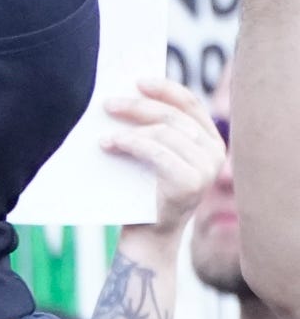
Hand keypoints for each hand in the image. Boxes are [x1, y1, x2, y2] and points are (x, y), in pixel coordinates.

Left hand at [103, 74, 227, 234]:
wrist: (146, 237)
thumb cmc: (143, 192)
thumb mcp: (152, 156)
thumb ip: (153, 131)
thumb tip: (127, 96)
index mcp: (210, 141)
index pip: (191, 104)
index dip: (165, 89)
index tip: (137, 81)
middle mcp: (215, 154)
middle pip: (174, 116)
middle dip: (139, 106)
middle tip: (108, 103)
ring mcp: (206, 169)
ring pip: (166, 133)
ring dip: (130, 128)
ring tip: (103, 133)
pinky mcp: (190, 184)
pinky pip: (157, 153)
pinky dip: (131, 144)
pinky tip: (110, 144)